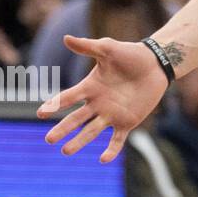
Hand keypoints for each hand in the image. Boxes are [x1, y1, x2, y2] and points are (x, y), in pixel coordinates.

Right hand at [37, 36, 169, 161]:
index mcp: (90, 87)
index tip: (41, 113)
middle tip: (50, 140)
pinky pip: (117, 139)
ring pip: (91, 131)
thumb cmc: (131, 54)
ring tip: (66, 151)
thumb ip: (87, 46)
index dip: (54, 105)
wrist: (156, 64)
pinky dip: (111, 150)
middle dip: (63, 129)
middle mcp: (97, 103)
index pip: (68, 98)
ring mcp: (111, 114)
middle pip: (76, 118)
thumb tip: (65, 37)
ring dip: (79, 141)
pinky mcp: (127, 121)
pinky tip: (103, 159)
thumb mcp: (108, 48)